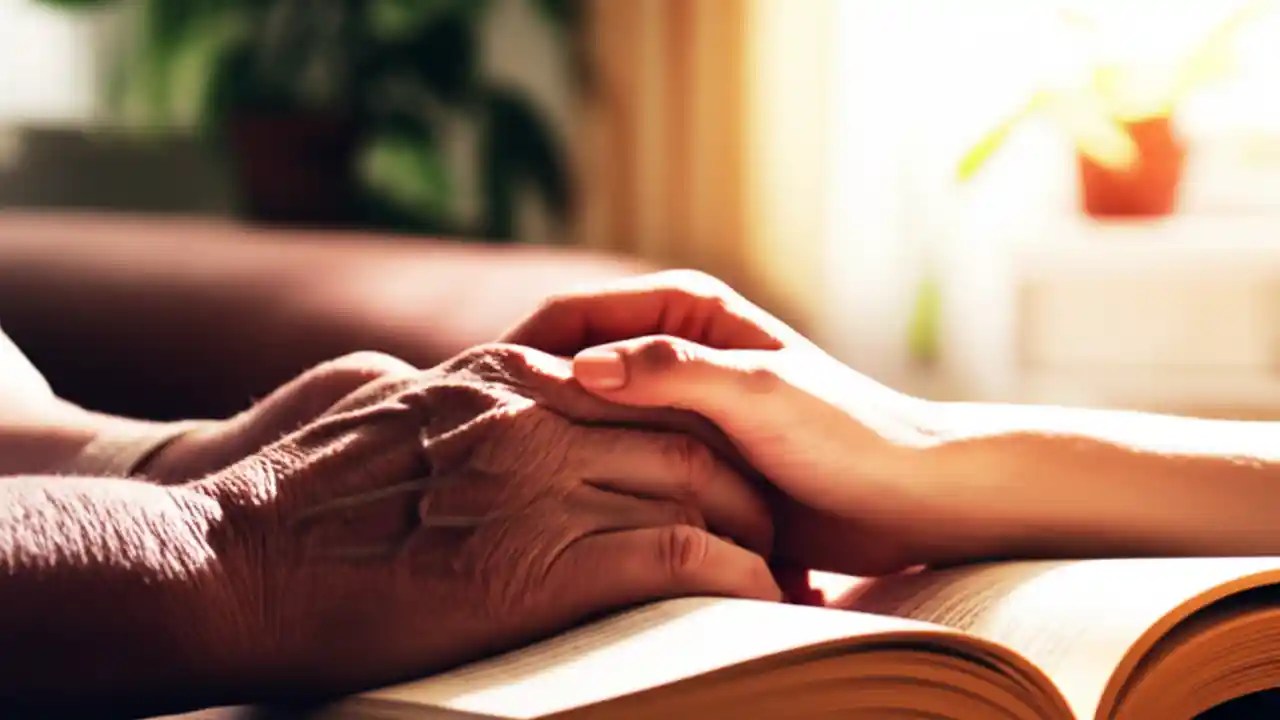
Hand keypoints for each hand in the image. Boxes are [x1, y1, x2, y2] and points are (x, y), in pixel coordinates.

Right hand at [185, 343, 777, 697]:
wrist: (233, 559)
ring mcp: (546, 482)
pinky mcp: (551, 560)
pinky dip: (737, 579)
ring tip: (783, 576)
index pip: (640, 387)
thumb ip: (455, 408)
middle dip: (747, 482)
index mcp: (501, 377)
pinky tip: (760, 604)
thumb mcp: (383, 416)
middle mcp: (537, 414)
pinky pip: (683, 556)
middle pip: (687, 432)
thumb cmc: (291, 504)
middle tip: (778, 527)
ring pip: (702, 488)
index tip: (728, 472)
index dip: (698, 431)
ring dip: (757, 536)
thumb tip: (476, 418)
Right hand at [506, 271, 996, 575]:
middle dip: (527, 401)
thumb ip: (672, 373)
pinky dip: (592, 478)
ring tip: (500, 487)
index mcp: (684, 309)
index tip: (472, 392)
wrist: (907, 494)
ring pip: (592, 420)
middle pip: (573, 366)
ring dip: (555, 446)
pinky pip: (622, 461)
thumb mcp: (757, 393)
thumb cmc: (846, 434)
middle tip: (472, 448)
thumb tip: (576, 371)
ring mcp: (678, 407)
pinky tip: (561, 513)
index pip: (573, 314)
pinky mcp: (689, 457)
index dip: (521, 348)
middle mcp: (674, 350)